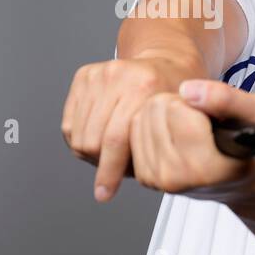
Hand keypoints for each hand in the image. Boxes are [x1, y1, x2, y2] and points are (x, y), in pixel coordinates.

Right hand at [61, 55, 199, 200]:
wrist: (168, 61)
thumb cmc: (179, 97)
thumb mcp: (184, 120)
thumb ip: (167, 144)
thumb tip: (147, 177)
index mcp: (144, 85)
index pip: (116, 139)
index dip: (110, 171)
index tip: (105, 193)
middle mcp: (117, 75)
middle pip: (92, 139)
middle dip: (103, 163)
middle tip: (121, 169)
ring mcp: (98, 74)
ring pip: (78, 135)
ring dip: (92, 154)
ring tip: (115, 155)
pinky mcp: (84, 76)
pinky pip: (70, 123)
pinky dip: (82, 140)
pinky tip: (102, 142)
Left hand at [126, 79, 254, 205]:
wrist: (241, 177)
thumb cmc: (251, 144)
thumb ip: (228, 99)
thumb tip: (189, 89)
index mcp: (205, 168)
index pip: (179, 108)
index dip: (199, 102)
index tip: (214, 117)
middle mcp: (177, 179)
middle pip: (157, 107)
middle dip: (179, 106)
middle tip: (201, 122)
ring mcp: (157, 180)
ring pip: (141, 115)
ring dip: (165, 114)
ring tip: (190, 130)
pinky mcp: (144, 177)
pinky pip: (133, 130)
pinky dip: (152, 126)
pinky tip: (175, 136)